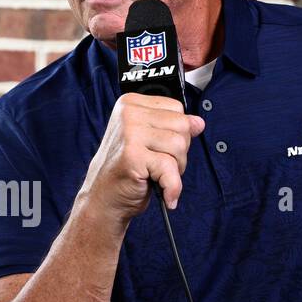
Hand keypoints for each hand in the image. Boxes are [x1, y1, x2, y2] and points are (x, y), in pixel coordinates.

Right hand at [79, 93, 204, 218]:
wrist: (103, 197)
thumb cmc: (125, 170)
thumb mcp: (150, 142)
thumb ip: (172, 128)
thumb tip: (198, 122)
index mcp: (131, 104)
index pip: (176, 108)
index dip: (176, 132)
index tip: (159, 148)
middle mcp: (128, 114)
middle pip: (182, 125)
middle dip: (179, 151)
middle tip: (159, 165)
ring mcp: (129, 133)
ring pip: (179, 145)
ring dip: (175, 168)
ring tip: (157, 175)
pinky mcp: (133, 155)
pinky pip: (169, 168)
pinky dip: (172, 187)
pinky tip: (166, 195)